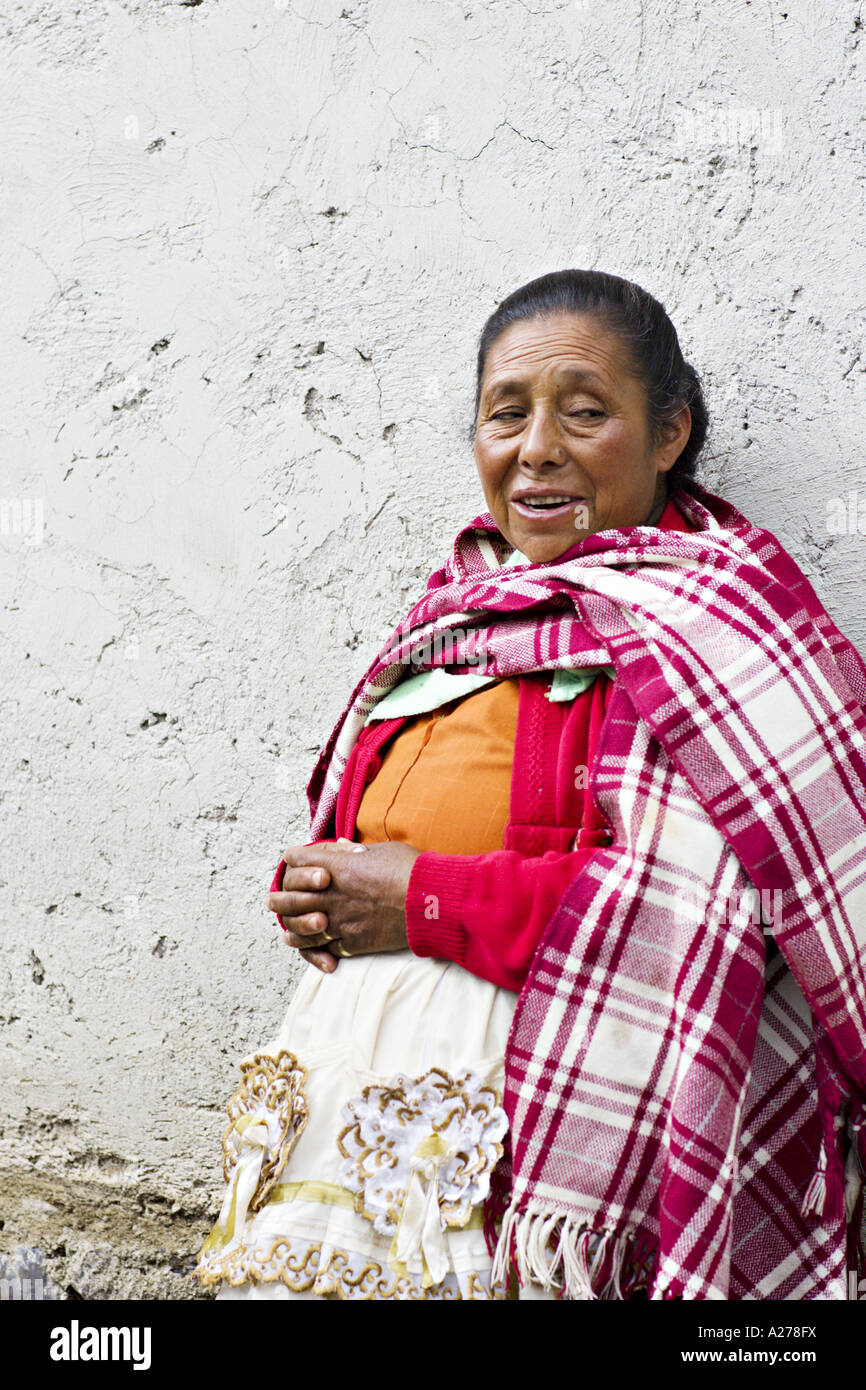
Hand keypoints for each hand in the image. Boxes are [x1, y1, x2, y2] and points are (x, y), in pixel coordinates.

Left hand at [268, 838, 421, 973]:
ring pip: (300, 929)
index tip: (297, 862)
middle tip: (275, 900)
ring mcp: (340, 921)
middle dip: (280, 898)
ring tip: (288, 930)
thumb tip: (343, 848)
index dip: (295, 860)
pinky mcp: (352, 943)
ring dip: (292, 928)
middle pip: (288, 897)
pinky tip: (312, 948)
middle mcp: (331, 895)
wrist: (432, 903)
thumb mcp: (382, 850)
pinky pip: (323, 948)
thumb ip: (356, 852)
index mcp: (336, 866)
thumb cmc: (411, 871)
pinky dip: (314, 949)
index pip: (295, 859)